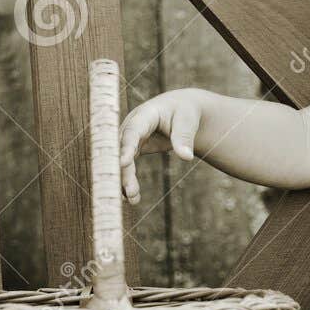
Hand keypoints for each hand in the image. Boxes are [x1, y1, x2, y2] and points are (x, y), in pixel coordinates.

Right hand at [117, 89, 203, 203]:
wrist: (182, 109)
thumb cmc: (185, 112)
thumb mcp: (188, 121)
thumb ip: (185, 137)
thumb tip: (187, 157)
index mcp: (145, 114)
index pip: (132, 131)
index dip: (126, 146)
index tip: (122, 163)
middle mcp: (132, 125)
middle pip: (122, 149)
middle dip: (123, 170)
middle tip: (129, 191)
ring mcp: (130, 138)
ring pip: (121, 160)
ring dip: (124, 179)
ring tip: (131, 200)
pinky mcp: (133, 148)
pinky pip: (127, 165)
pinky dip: (128, 180)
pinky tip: (131, 197)